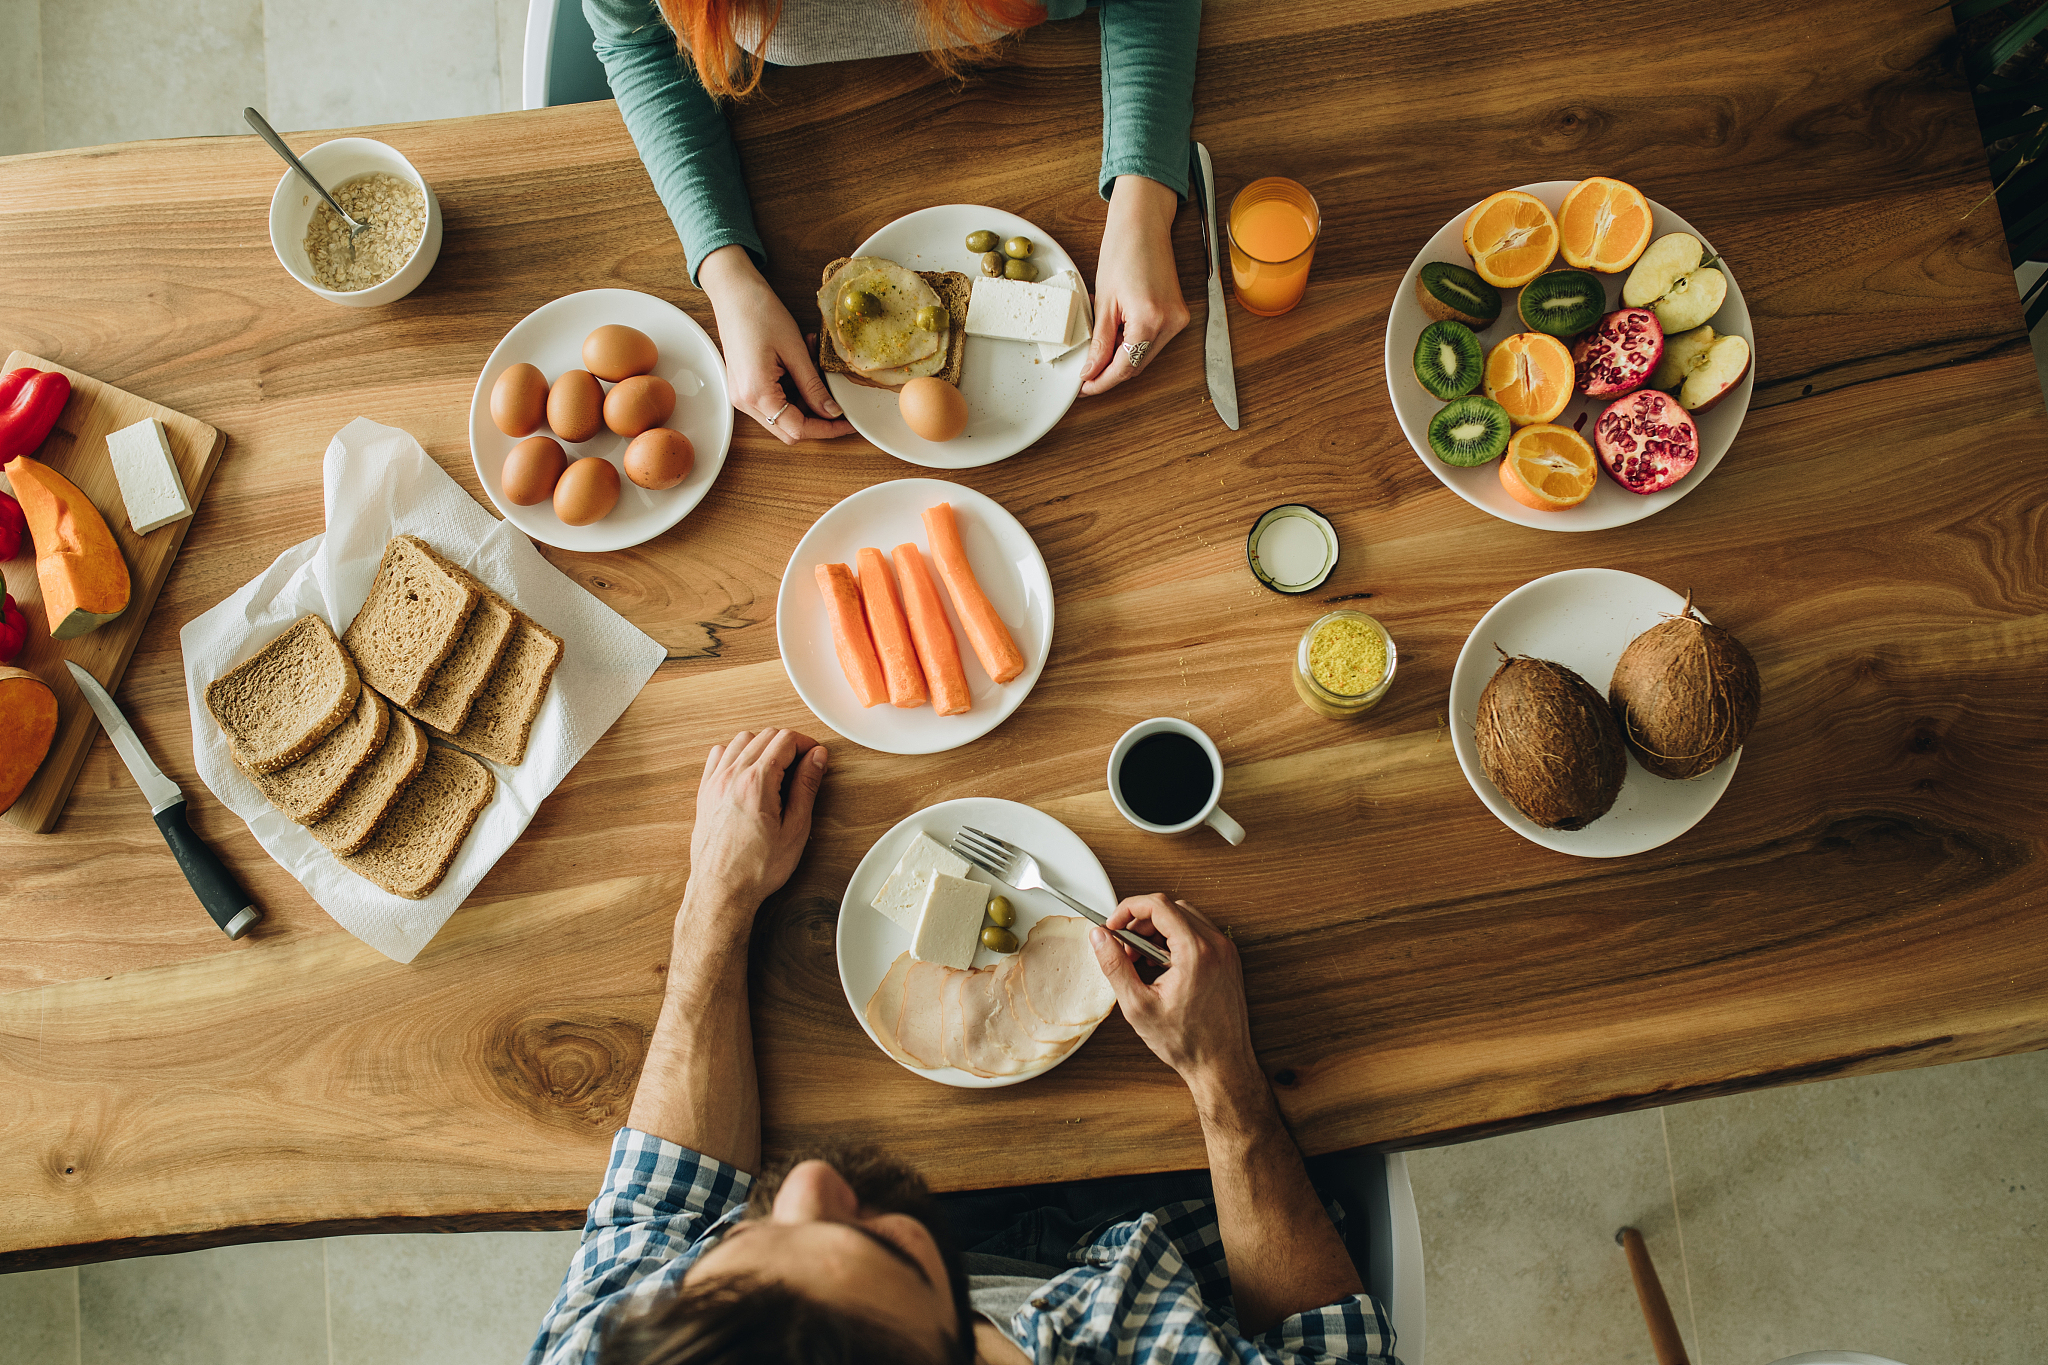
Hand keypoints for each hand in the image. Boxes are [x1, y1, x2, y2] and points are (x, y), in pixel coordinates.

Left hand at [687, 728, 828, 921]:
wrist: (721, 890)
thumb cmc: (756, 868)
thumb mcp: (795, 829)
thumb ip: (807, 786)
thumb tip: (817, 758)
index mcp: (756, 782)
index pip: (785, 740)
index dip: (806, 744)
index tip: (814, 756)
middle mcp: (731, 776)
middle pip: (764, 735)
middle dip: (788, 744)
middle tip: (801, 764)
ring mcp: (714, 782)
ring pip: (740, 740)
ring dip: (762, 746)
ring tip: (776, 769)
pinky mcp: (704, 792)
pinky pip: (718, 755)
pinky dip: (735, 754)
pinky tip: (747, 772)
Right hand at [699, 245, 854, 445]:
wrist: (733, 293)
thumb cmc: (759, 313)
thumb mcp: (795, 351)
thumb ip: (813, 387)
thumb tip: (831, 412)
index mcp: (756, 394)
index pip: (797, 429)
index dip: (826, 429)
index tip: (846, 424)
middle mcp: (744, 401)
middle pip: (788, 429)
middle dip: (816, 418)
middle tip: (838, 402)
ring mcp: (742, 395)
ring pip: (782, 416)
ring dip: (805, 399)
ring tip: (812, 364)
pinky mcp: (744, 387)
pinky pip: (774, 401)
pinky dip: (793, 389)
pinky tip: (799, 363)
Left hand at [1080, 176, 1190, 397]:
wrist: (1144, 224)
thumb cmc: (1123, 251)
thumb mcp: (1104, 301)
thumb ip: (1100, 342)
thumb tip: (1091, 371)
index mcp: (1150, 320)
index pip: (1124, 368)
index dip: (1102, 382)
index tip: (1085, 388)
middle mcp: (1170, 324)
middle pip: (1137, 366)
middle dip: (1110, 374)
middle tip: (1086, 375)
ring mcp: (1178, 320)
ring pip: (1145, 357)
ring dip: (1121, 359)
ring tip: (1098, 348)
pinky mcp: (1179, 315)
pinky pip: (1153, 342)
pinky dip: (1133, 344)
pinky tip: (1117, 333)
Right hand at [1090, 895, 1261, 1098]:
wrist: (1222, 1065)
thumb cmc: (1187, 1042)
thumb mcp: (1138, 1005)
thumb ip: (1115, 965)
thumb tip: (1099, 937)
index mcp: (1196, 951)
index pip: (1157, 905)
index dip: (1128, 909)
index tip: (1112, 926)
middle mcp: (1216, 945)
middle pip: (1171, 909)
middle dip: (1140, 922)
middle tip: (1123, 948)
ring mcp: (1226, 952)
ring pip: (1185, 918)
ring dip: (1157, 930)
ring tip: (1140, 960)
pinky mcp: (1229, 960)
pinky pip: (1198, 934)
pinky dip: (1175, 940)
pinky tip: (1161, 966)